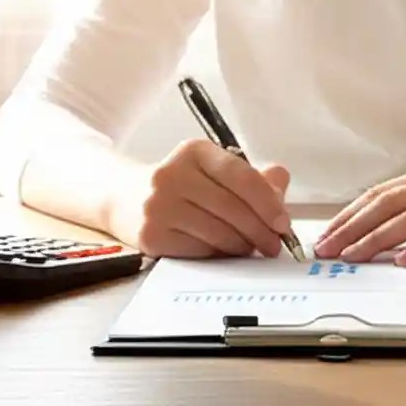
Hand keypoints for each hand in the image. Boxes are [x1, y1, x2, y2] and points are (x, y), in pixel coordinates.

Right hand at [106, 138, 293, 257]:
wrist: (123, 197)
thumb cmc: (181, 185)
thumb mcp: (212, 169)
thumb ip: (251, 176)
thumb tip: (280, 182)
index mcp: (195, 151)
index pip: (241, 176)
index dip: (267, 202)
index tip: (283, 223)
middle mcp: (172, 174)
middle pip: (231, 208)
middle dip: (260, 230)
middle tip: (274, 244)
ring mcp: (158, 205)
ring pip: (218, 232)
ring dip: (242, 245)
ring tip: (251, 248)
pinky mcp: (151, 234)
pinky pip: (199, 250)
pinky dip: (219, 255)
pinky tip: (225, 252)